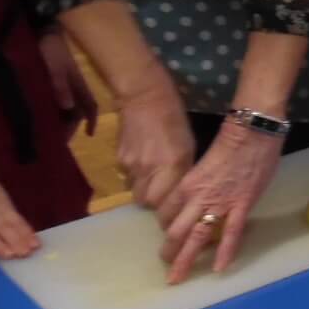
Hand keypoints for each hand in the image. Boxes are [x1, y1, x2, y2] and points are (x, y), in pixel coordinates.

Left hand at [38, 30, 98, 136]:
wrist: (44, 30)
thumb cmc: (51, 49)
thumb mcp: (55, 67)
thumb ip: (60, 86)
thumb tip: (68, 108)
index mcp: (78, 84)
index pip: (90, 106)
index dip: (91, 121)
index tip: (89, 135)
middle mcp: (74, 86)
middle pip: (78, 109)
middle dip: (72, 125)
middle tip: (60, 139)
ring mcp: (65, 82)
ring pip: (69, 104)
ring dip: (64, 118)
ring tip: (52, 130)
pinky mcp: (56, 78)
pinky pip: (60, 98)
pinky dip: (56, 108)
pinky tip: (46, 113)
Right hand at [116, 79, 193, 212]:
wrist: (144, 98)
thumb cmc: (175, 120)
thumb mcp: (189, 146)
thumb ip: (184, 171)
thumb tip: (180, 192)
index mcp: (172, 165)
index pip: (165, 203)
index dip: (169, 210)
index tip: (174, 211)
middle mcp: (149, 169)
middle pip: (147, 202)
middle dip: (155, 203)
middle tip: (164, 196)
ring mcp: (131, 165)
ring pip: (135, 192)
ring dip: (144, 191)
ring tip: (154, 180)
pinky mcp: (119, 158)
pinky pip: (127, 177)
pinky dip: (135, 177)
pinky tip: (143, 164)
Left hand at [157, 121, 284, 282]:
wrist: (252, 132)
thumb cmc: (231, 142)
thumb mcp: (205, 164)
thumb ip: (201, 183)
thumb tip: (205, 196)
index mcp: (186, 184)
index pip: (167, 213)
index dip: (166, 226)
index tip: (171, 234)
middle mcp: (197, 198)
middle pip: (175, 231)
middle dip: (169, 251)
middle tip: (166, 265)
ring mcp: (219, 203)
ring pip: (196, 237)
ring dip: (185, 258)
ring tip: (177, 276)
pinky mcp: (241, 206)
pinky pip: (231, 234)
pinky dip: (224, 253)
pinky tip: (217, 269)